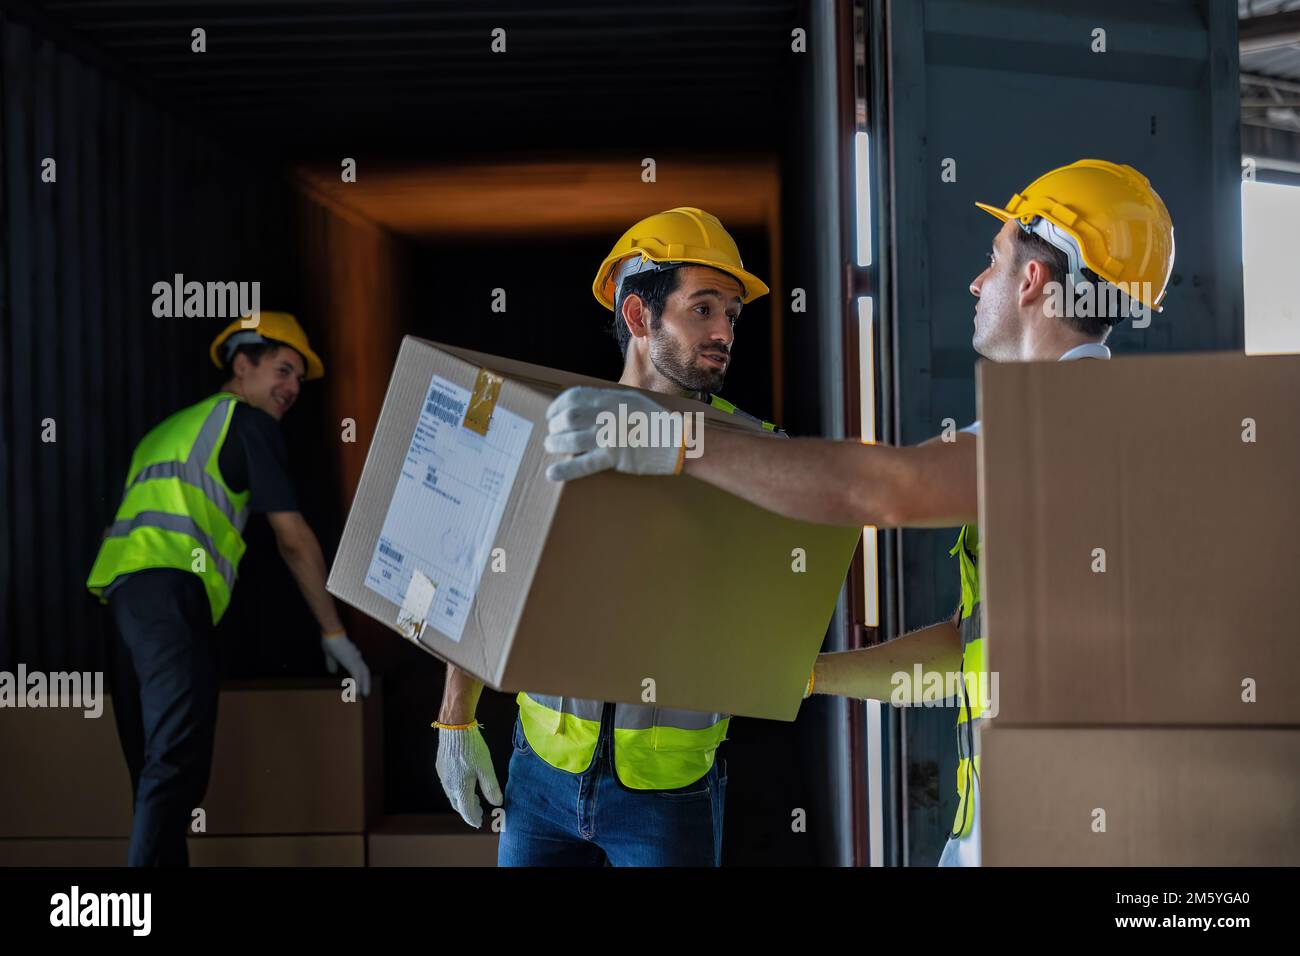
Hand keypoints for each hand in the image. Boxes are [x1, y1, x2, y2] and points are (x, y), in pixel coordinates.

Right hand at [321, 631, 370, 695]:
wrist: (332, 634)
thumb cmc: (330, 641)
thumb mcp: (330, 655)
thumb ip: (332, 663)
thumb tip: (332, 672)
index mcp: (352, 654)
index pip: (359, 666)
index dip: (361, 675)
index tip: (361, 683)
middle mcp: (356, 656)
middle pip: (364, 670)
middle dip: (366, 681)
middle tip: (366, 692)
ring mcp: (355, 659)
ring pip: (363, 673)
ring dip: (364, 684)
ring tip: (364, 694)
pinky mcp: (352, 662)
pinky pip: (357, 675)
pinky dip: (358, 684)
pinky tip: (356, 692)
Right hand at [436, 724, 502, 827]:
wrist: (455, 728)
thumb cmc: (472, 748)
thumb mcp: (486, 768)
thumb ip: (491, 787)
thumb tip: (497, 803)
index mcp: (460, 787)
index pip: (466, 810)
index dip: (473, 818)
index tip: (479, 823)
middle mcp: (448, 784)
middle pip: (457, 804)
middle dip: (467, 809)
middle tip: (478, 810)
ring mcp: (443, 775)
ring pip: (451, 794)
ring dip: (462, 799)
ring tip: (474, 796)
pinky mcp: (441, 766)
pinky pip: (448, 784)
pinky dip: (457, 789)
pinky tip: (465, 781)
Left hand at [544, 386, 684, 480]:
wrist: (677, 440)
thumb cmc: (653, 420)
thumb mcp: (630, 400)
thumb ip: (607, 400)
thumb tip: (584, 406)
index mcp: (610, 399)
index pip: (573, 397)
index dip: (557, 406)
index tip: (551, 415)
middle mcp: (607, 415)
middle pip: (568, 418)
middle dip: (555, 426)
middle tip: (552, 433)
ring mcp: (609, 436)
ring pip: (571, 440)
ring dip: (555, 444)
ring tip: (551, 446)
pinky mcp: (614, 457)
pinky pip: (584, 464)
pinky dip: (565, 469)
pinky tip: (552, 473)